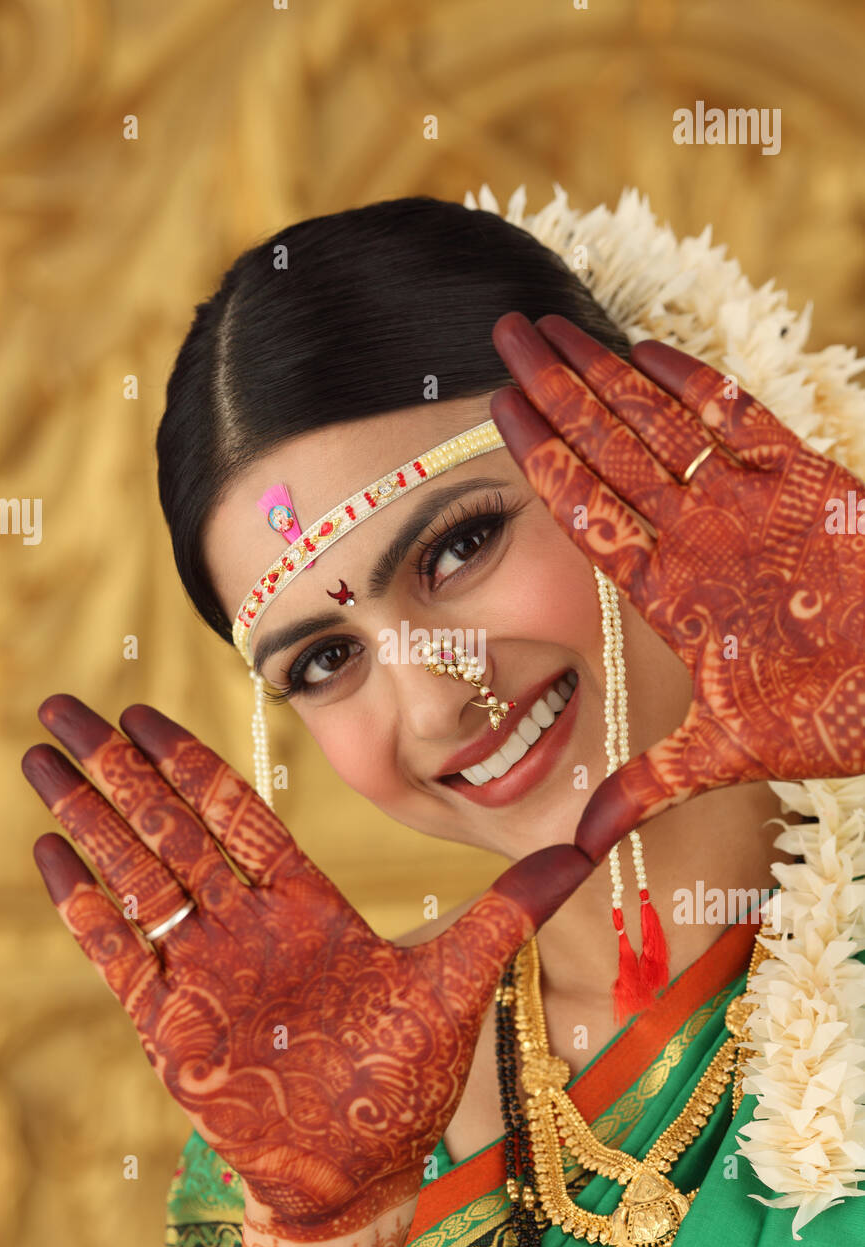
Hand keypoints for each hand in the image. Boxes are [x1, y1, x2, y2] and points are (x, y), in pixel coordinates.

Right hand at [22, 696, 589, 1239]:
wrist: (357, 1171)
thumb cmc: (402, 1079)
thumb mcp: (461, 977)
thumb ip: (511, 906)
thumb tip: (588, 843)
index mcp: (301, 903)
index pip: (235, 812)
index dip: (191, 761)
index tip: (147, 711)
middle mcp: (243, 924)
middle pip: (168, 825)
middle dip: (117, 765)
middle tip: (65, 703)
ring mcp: (203, 970)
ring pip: (134, 873)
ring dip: (88, 814)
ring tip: (40, 753)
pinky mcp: (172, 1024)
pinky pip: (118, 951)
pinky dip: (83, 902)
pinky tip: (48, 850)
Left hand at [489, 311, 864, 862]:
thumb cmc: (828, 722)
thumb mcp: (724, 755)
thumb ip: (649, 783)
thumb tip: (579, 844)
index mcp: (670, 588)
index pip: (586, 508)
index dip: (539, 458)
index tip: (494, 410)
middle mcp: (698, 535)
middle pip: (609, 448)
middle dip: (555, 391)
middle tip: (505, 332)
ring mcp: (748, 504)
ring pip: (663, 422)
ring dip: (607, 374)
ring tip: (553, 327)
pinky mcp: (808, 482)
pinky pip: (744, 421)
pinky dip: (699, 386)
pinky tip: (646, 348)